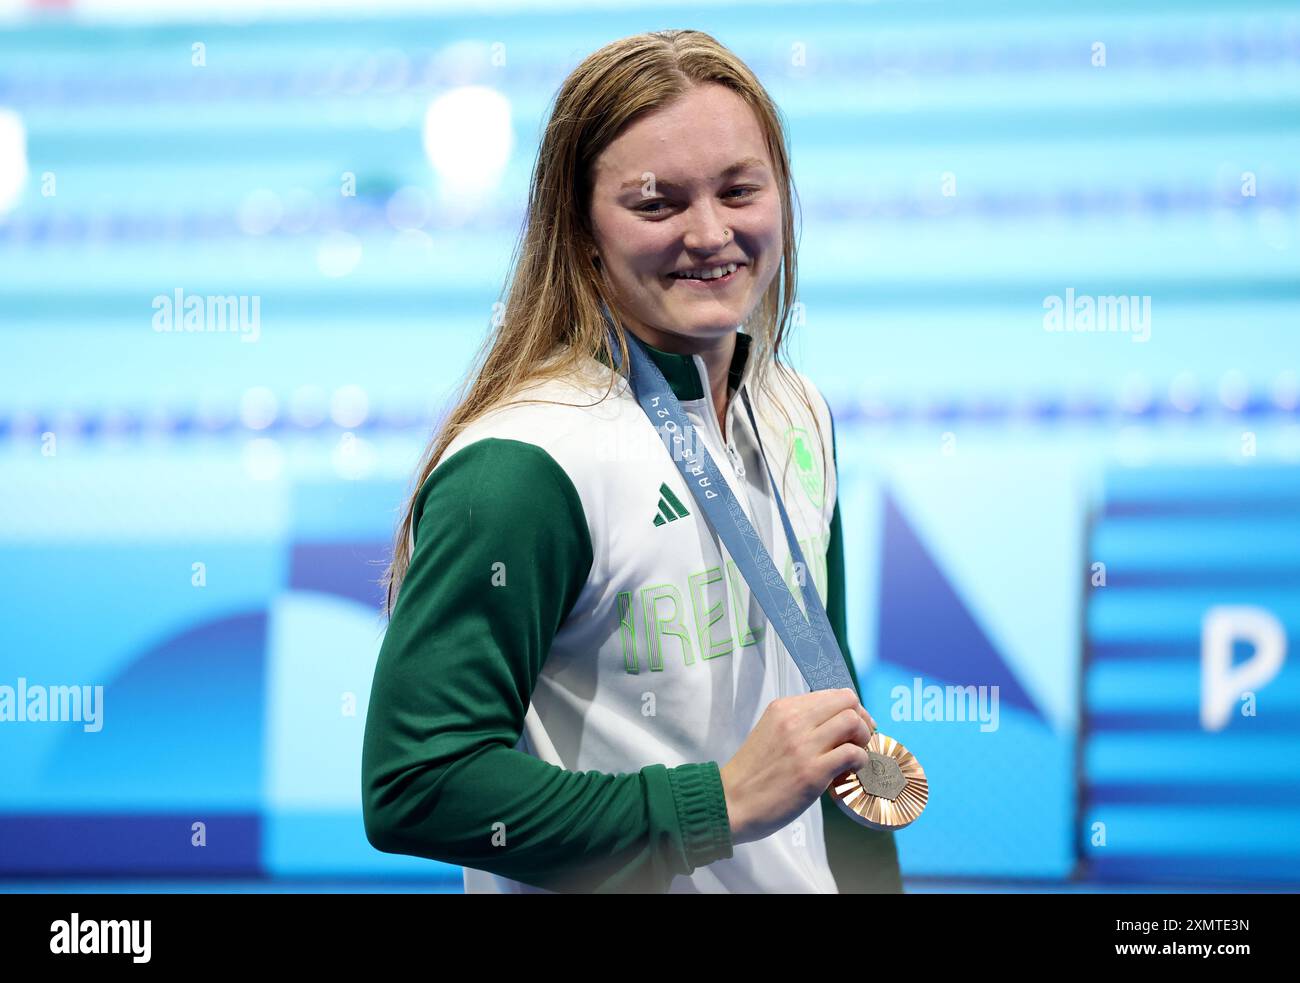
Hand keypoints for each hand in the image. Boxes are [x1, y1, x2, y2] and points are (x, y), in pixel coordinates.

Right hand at [719, 688, 875, 845]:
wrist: (731, 802)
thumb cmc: (752, 773)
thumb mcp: (770, 732)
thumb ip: (798, 723)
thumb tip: (833, 723)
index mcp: (784, 708)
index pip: (832, 694)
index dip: (851, 709)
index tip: (853, 728)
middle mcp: (794, 720)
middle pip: (848, 701)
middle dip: (862, 720)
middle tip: (860, 740)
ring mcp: (804, 745)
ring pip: (853, 722)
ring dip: (863, 739)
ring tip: (854, 756)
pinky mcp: (813, 772)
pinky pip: (853, 754)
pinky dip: (859, 761)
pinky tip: (849, 771)